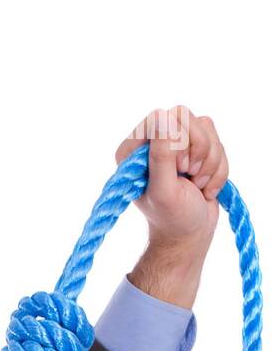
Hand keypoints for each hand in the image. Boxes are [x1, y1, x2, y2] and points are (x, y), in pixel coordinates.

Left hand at [115, 105, 228, 251]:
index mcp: (133, 150)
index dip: (177, 141)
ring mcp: (175, 143)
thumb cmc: (173, 218)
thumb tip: (162, 116)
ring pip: (205, 127)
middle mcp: (152, 142)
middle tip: (188, 177)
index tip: (177, 169)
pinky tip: (205, 187)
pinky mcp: (196, 148)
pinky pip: (218, 140)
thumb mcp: (164, 190)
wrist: (190, 235)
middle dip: (197, 151)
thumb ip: (161, 156)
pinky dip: (218, 167)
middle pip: (185, 115)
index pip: (160, 117)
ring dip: (209, 162)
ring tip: (196, 185)